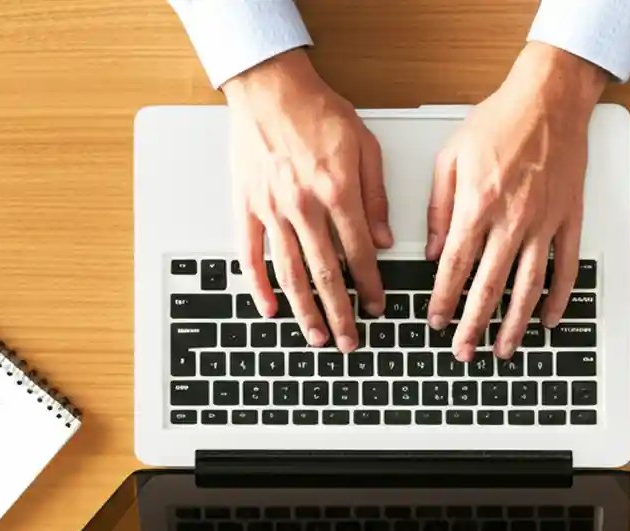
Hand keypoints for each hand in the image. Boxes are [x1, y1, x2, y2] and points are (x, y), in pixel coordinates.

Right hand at [225, 50, 391, 351]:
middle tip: (350, 341)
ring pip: (290, 273)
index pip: (360, 254)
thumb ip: (374, 197)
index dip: (371, 286)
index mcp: (337, 192)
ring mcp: (271, 210)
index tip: (378, 308)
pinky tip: (270, 310)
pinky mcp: (246, 207)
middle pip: (326, 274)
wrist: (271, 88)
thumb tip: (383, 240)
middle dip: (341, 313)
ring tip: (317, 336)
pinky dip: (259, 287)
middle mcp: (303, 206)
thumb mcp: (365, 147)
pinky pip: (251, 255)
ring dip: (305, 310)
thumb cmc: (317, 112)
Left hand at [426, 43, 607, 360]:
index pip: (456, 267)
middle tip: (464, 351)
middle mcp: (511, 220)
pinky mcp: (570, 219)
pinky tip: (550, 320)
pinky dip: (559, 299)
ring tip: (504, 349)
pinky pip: (566, 268)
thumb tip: (436, 250)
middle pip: (490, 287)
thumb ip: (439, 208)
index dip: (443, 300)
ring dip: (515, 324)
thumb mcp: (451, 158)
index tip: (436, 322)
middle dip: (474, 325)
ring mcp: (544, 223)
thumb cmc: (501, 120)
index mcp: (477, 205)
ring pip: (529, 287)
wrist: (550, 98)